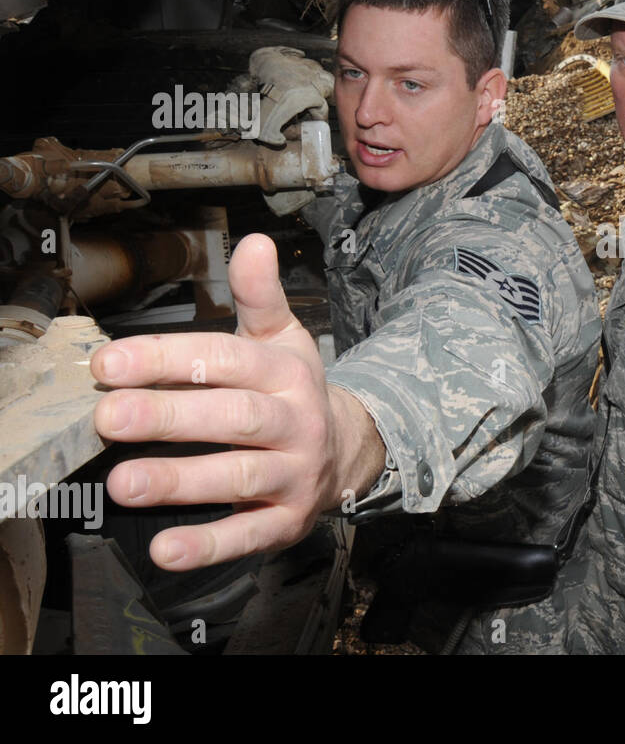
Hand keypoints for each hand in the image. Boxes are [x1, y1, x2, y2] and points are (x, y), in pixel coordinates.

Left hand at [91, 234, 384, 570]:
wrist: (349, 451)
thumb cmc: (293, 393)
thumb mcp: (282, 339)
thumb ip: (258, 295)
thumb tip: (255, 242)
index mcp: (286, 373)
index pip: (227, 361)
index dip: (169, 360)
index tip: (109, 364)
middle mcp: (295, 422)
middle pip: (234, 417)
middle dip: (170, 417)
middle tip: (109, 418)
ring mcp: (293, 474)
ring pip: (239, 476)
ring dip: (182, 481)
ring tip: (124, 483)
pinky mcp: (287, 521)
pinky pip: (250, 534)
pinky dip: (209, 544)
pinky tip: (165, 547)